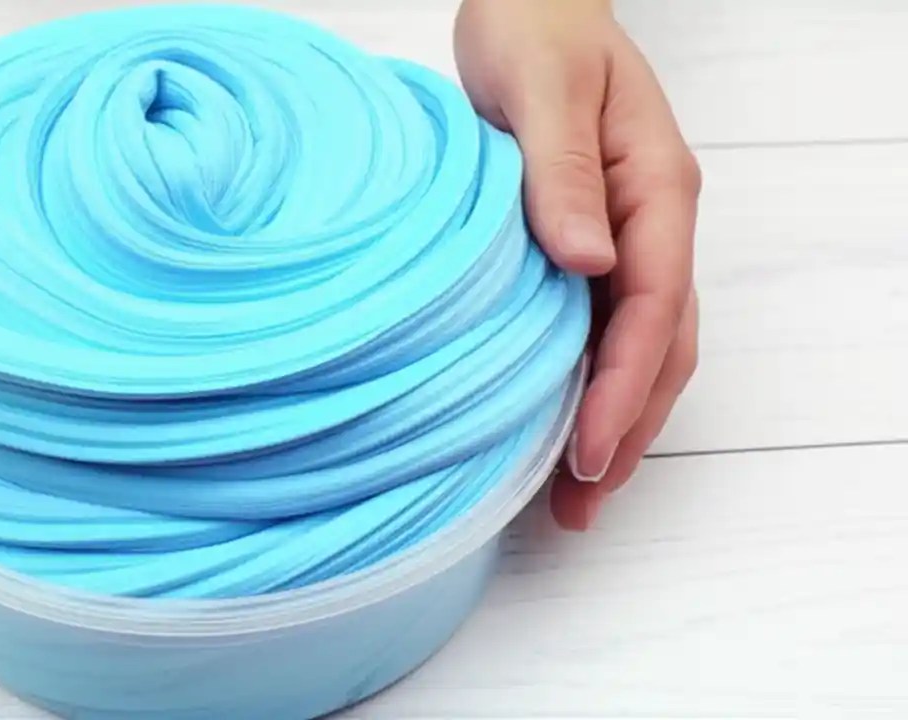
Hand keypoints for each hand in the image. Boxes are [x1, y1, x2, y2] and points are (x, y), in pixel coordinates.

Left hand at [454, 0, 700, 529]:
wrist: (530, 1)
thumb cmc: (534, 30)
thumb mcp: (541, 88)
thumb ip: (563, 170)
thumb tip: (589, 261)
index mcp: (655, 187)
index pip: (655, 305)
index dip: (624, 385)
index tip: (588, 449)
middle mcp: (653, 221)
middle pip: (662, 343)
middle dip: (629, 428)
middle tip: (582, 503)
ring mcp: (628, 236)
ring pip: (641, 346)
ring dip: (616, 419)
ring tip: (576, 495)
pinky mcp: (592, 243)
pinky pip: (604, 327)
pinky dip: (589, 383)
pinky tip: (560, 423)